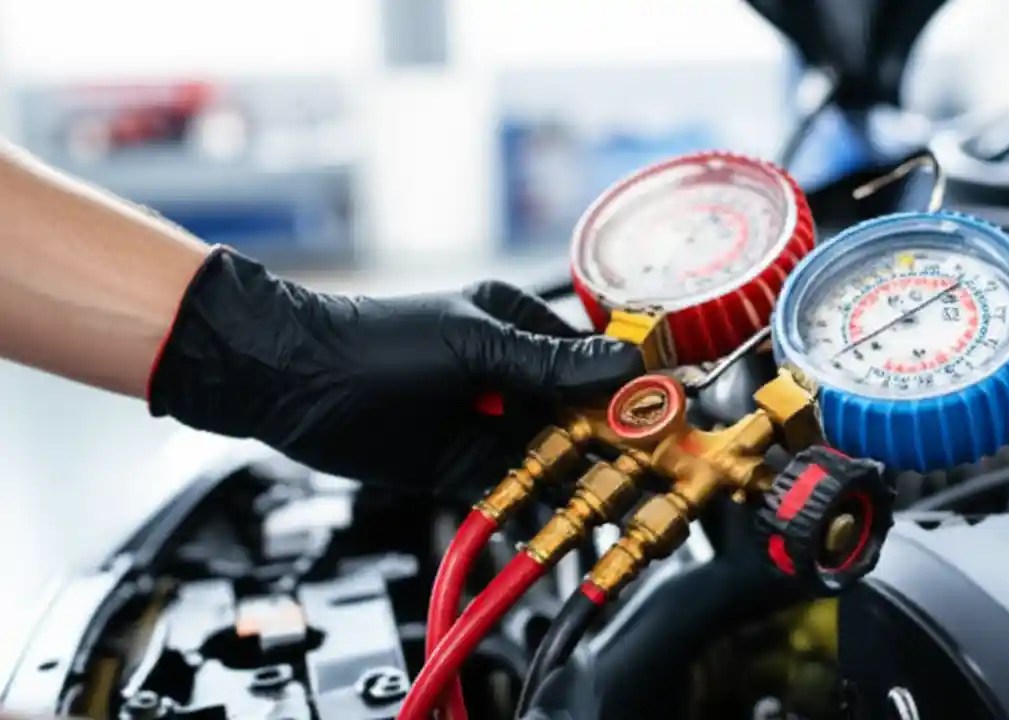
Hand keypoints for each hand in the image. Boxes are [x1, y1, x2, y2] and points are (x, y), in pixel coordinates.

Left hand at [148, 249, 643, 491]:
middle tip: (652, 471)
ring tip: (622, 504)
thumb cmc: (375, 343)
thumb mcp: (472, 345)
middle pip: (579, 416)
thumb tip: (621, 364)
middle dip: (612, 442)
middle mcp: (509, 376)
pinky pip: (516, 491)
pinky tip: (568, 522)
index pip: (591, 363)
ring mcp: (487, 424)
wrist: (292, 382)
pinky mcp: (464, 468)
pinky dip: (539, 507)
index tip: (663, 416)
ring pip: (553, 457)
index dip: (628, 391)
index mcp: (517, 328)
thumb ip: (548, 362)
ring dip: (581, 479)